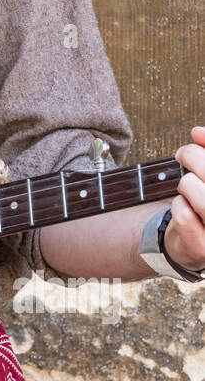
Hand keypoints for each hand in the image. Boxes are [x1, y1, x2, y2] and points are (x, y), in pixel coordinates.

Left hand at [167, 125, 204, 272]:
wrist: (196, 245)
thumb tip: (197, 132)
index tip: (195, 133)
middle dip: (193, 157)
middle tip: (182, 154)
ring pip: (199, 192)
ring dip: (186, 184)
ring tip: (187, 187)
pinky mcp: (204, 247)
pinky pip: (184, 214)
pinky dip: (178, 205)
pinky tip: (183, 207)